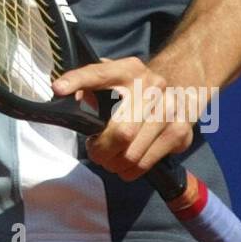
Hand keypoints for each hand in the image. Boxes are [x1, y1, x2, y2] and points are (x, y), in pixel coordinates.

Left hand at [51, 57, 193, 180]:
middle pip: (121, 131)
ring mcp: (170, 110)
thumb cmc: (136, 87)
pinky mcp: (180, 132)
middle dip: (102, 150)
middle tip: (96, 152)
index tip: (59, 88)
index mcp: (128, 70)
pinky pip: (147, 163)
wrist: (181, 84)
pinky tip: (127, 163)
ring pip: (132, 154)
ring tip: (111, 160)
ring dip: (115, 164)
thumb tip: (63, 93)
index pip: (99, 73)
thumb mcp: (114, 76)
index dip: (78, 80)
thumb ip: (88, 83)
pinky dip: (131, 170)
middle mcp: (152, 87)